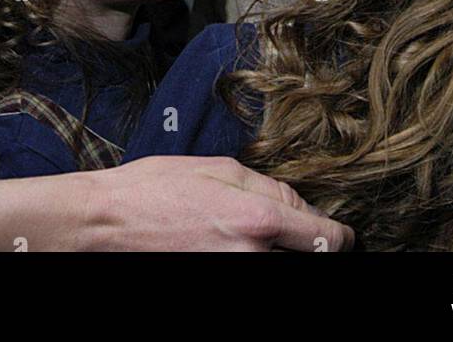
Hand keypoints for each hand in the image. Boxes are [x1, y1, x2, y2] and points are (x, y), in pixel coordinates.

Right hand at [81, 155, 354, 251]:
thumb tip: (301, 206)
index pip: (327, 240)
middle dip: (303, 243)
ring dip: (277, 252)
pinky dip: (252, 259)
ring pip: (278, 265)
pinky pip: (251, 271)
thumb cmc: (156, 189)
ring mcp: (234, 276)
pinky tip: (231, 244)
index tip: (343, 234)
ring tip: (248, 233)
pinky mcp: (215, 283)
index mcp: (258, 220)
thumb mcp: (219, 170)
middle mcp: (253, 258)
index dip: (340, 236)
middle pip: (307, 259)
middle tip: (286, 228)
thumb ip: (270, 187)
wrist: (109, 224)